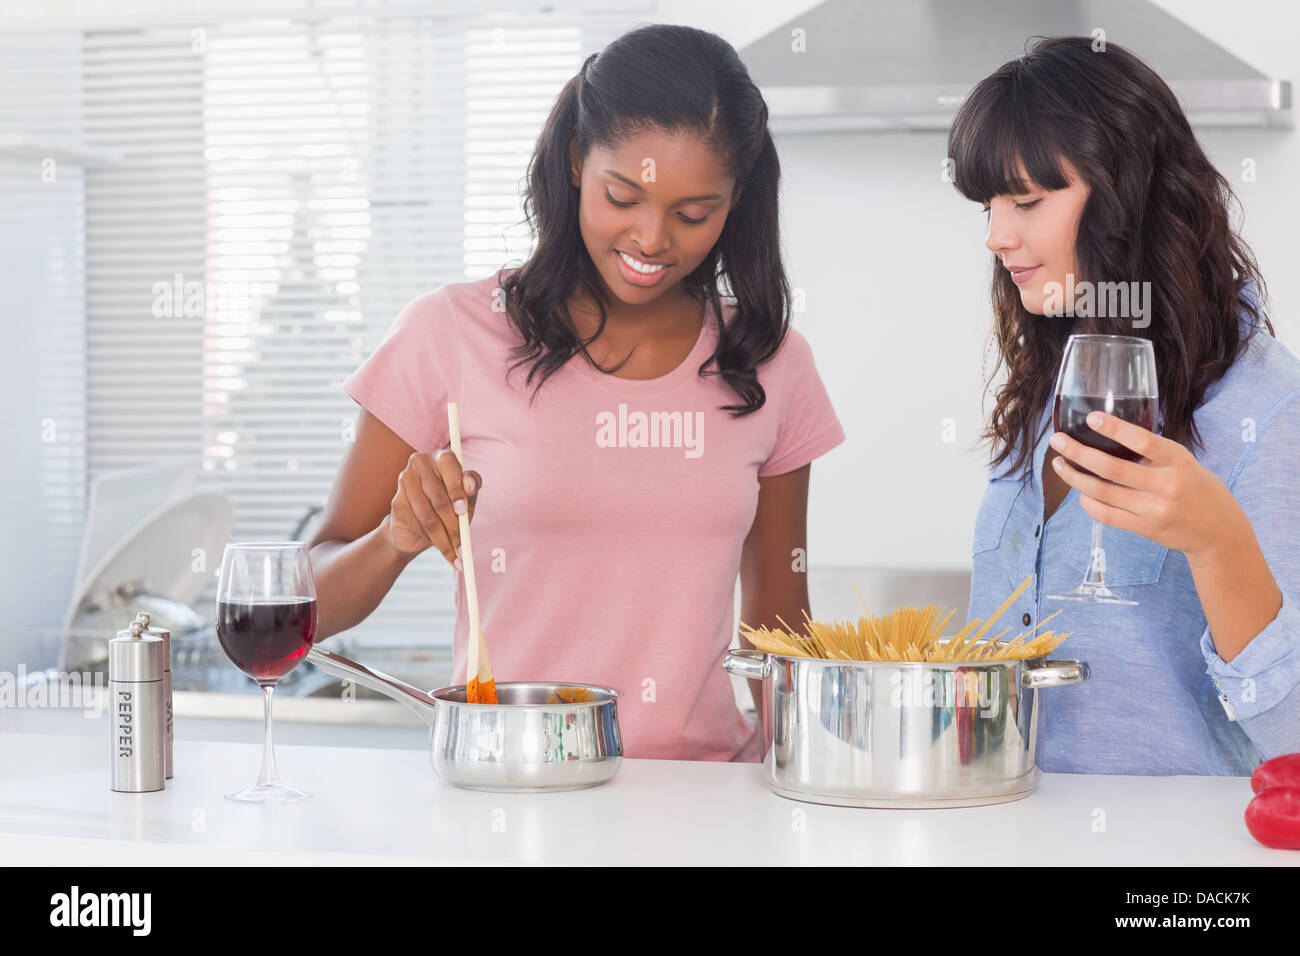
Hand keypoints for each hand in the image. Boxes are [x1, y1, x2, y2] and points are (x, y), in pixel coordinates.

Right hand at [387, 449, 482, 566]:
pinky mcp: (397, 502)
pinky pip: (416, 525)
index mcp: (442, 458)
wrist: (419, 526)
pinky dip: (430, 540)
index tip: (463, 511)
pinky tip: (437, 545)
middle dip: (454, 526)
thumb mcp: (467, 499)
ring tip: (454, 555)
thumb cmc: (450, 507)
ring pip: (428, 516)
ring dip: (443, 540)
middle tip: (463, 547)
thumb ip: (473, 488)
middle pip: (439, 498)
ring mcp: (405, 481)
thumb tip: (470, 485)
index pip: (450, 468)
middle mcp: (421, 464)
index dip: (457, 490)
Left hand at [1048, 410, 1249, 562]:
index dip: (1115, 429)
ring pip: (1102, 492)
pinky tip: (1079, 492)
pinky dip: (1087, 502)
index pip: (1144, 441)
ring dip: (1075, 477)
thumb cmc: (1198, 489)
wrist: (1219, 532)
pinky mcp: (1145, 529)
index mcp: (1179, 461)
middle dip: (1078, 452)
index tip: (1091, 418)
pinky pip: (1106, 515)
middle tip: (1057, 441)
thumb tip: (1111, 435)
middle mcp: (1167, 485)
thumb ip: (1154, 453)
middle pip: (1112, 468)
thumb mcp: (1184, 463)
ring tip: (1059, 464)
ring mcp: (1154, 510)